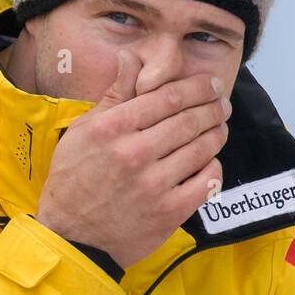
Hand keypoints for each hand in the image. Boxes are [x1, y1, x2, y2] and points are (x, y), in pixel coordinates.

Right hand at [35, 52, 229, 268]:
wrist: (72, 236)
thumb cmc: (73, 180)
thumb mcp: (82, 131)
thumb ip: (114, 95)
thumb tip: (131, 57)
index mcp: (112, 129)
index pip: (168, 97)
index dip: (197, 87)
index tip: (210, 85)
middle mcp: (134, 154)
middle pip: (190, 119)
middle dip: (214, 107)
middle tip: (222, 103)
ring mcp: (153, 184)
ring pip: (202, 148)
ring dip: (217, 133)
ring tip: (219, 127)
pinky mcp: (168, 212)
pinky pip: (207, 181)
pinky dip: (214, 168)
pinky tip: (209, 162)